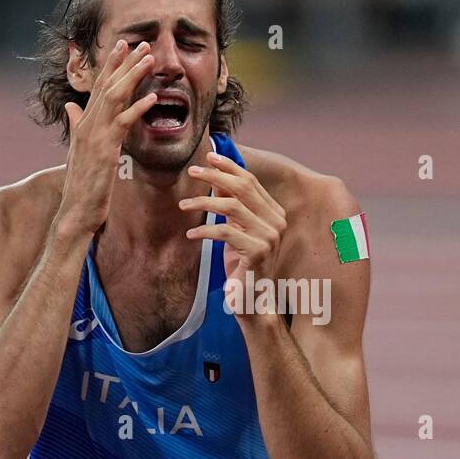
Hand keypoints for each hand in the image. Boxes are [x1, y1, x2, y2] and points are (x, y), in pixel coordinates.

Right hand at [57, 39, 159, 234]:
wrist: (76, 211)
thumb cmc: (82, 184)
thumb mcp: (79, 150)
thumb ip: (76, 125)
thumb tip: (71, 106)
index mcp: (84, 124)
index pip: (99, 88)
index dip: (111, 66)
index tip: (123, 46)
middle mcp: (87, 125)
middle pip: (108, 86)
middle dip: (124, 63)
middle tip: (142, 43)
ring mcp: (95, 136)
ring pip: (115, 97)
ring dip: (133, 76)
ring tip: (149, 59)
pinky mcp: (106, 151)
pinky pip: (123, 124)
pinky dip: (138, 109)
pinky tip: (152, 98)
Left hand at [180, 152, 287, 322]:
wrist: (253, 301)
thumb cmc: (242, 266)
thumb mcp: (237, 231)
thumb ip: (233, 207)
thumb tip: (216, 180)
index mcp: (274, 213)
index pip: (251, 181)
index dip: (230, 167)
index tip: (209, 157)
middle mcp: (276, 222)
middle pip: (243, 188)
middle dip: (215, 176)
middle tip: (192, 172)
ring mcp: (269, 237)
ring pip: (232, 206)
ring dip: (204, 202)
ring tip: (183, 205)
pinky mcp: (257, 252)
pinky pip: (226, 232)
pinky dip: (204, 231)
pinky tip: (191, 235)